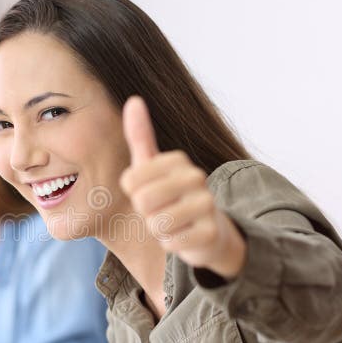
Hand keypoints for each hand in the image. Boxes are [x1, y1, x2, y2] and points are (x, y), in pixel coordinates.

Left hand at [119, 96, 245, 278]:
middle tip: (162, 210)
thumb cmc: (172, 196)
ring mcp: (207, 204)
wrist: (209, 231)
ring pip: (158, 223)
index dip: (134, 194)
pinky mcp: (211, 232)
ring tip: (173, 223)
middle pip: (143, 201)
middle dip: (146, 213)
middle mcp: (196, 176)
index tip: (150, 192)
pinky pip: (172, 242)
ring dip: (159, 230)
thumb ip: (140, 135)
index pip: (130, 181)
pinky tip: (184, 236)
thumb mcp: (152, 166)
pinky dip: (172, 244)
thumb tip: (134, 98)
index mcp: (177, 159)